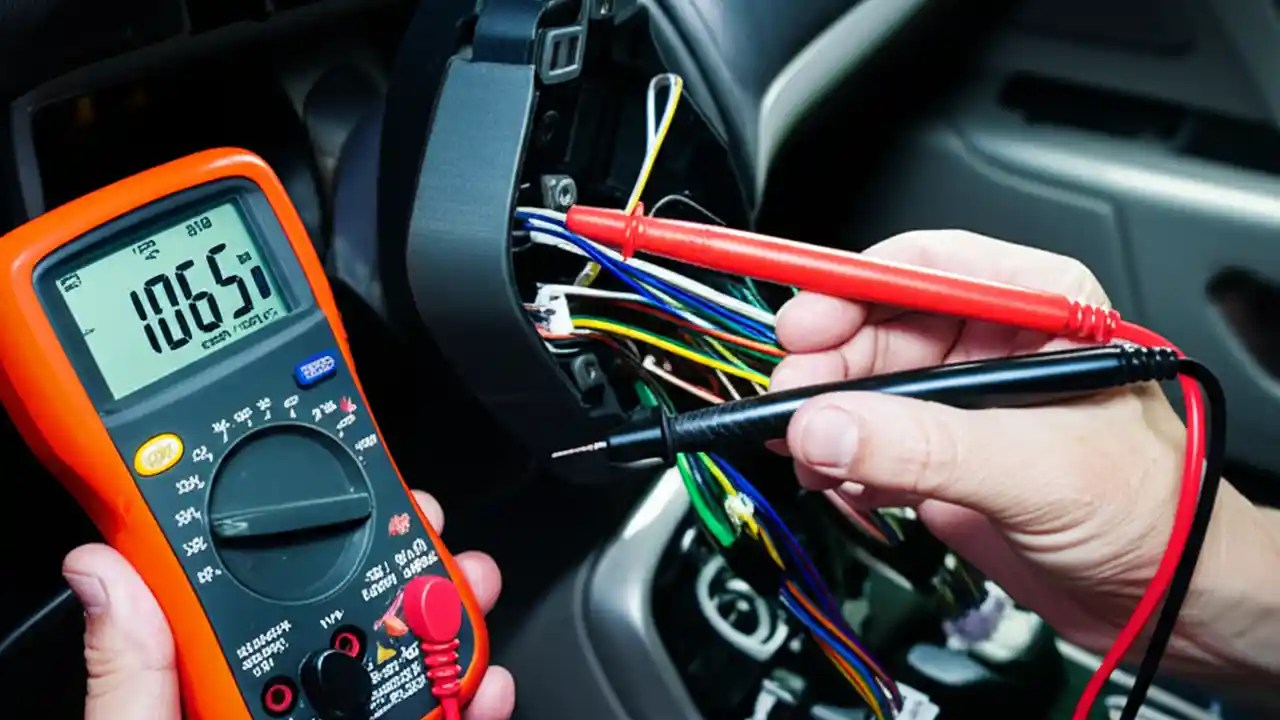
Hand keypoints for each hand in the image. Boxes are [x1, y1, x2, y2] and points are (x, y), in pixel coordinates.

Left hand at [63, 491, 515, 719]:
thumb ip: (130, 683)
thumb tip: (105, 574)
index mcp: (204, 704)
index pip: (248, 608)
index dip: (292, 546)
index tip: (329, 502)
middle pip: (342, 631)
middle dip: (395, 574)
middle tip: (423, 533)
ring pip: (403, 679)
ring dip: (446, 631)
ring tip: (465, 594)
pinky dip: (474, 708)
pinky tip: (486, 686)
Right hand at [771, 231, 1279, 676]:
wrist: (1164, 599)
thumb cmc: (1152, 510)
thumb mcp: (1037, 465)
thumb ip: (925, 446)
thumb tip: (824, 423)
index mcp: (1034, 307)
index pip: (925, 267)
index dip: (855, 289)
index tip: (805, 324)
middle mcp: (989, 344)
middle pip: (876, 329)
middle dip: (827, 365)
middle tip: (790, 401)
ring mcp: (958, 403)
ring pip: (861, 389)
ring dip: (825, 419)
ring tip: (805, 451)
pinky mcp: (936, 459)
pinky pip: (865, 445)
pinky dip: (839, 462)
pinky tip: (832, 480)